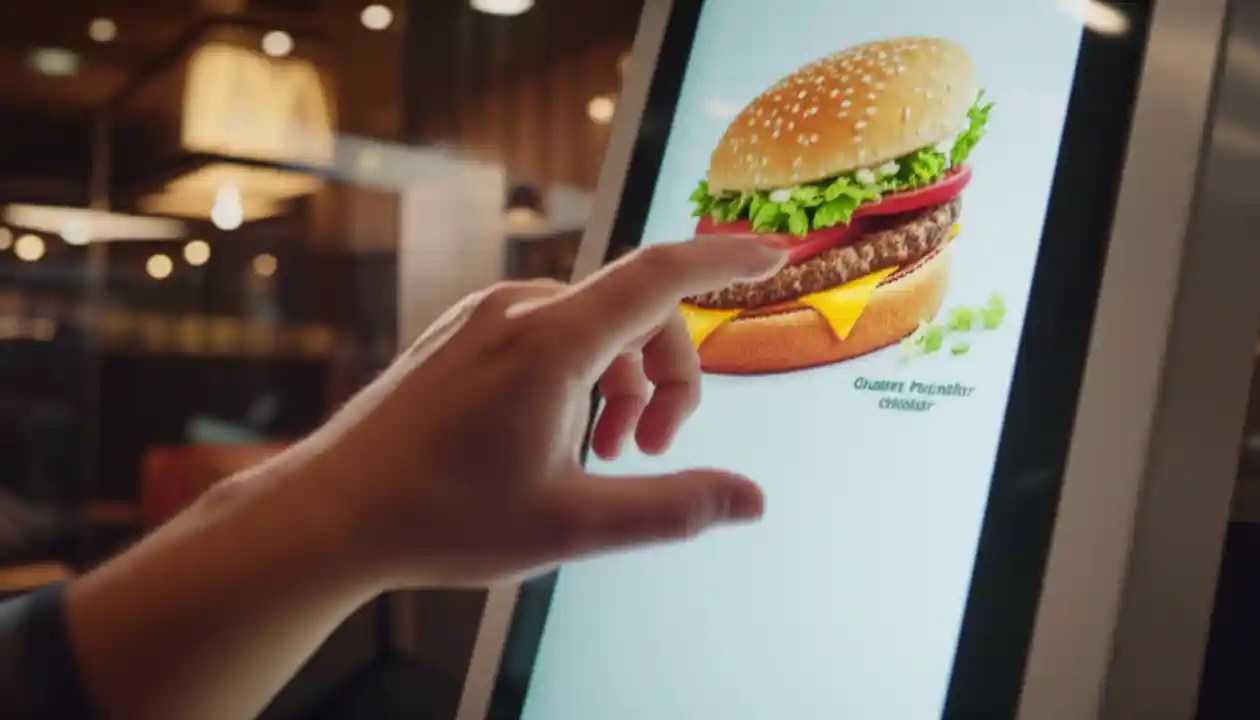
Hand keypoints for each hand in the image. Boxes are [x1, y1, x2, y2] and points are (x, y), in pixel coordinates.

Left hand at [305, 236, 786, 588]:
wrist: (330, 513)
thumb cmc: (442, 518)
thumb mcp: (572, 525)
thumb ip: (671, 507)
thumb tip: (752, 500)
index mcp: (550, 342)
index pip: (660, 275)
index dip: (726, 258)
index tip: (776, 256)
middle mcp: (516, 310)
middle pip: (634, 312)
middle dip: (667, 376)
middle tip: (652, 452)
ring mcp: (481, 318)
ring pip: (591, 325)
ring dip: (620, 382)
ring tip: (603, 453)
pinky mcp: (459, 335)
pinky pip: (547, 332)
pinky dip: (578, 374)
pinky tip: (556, 436)